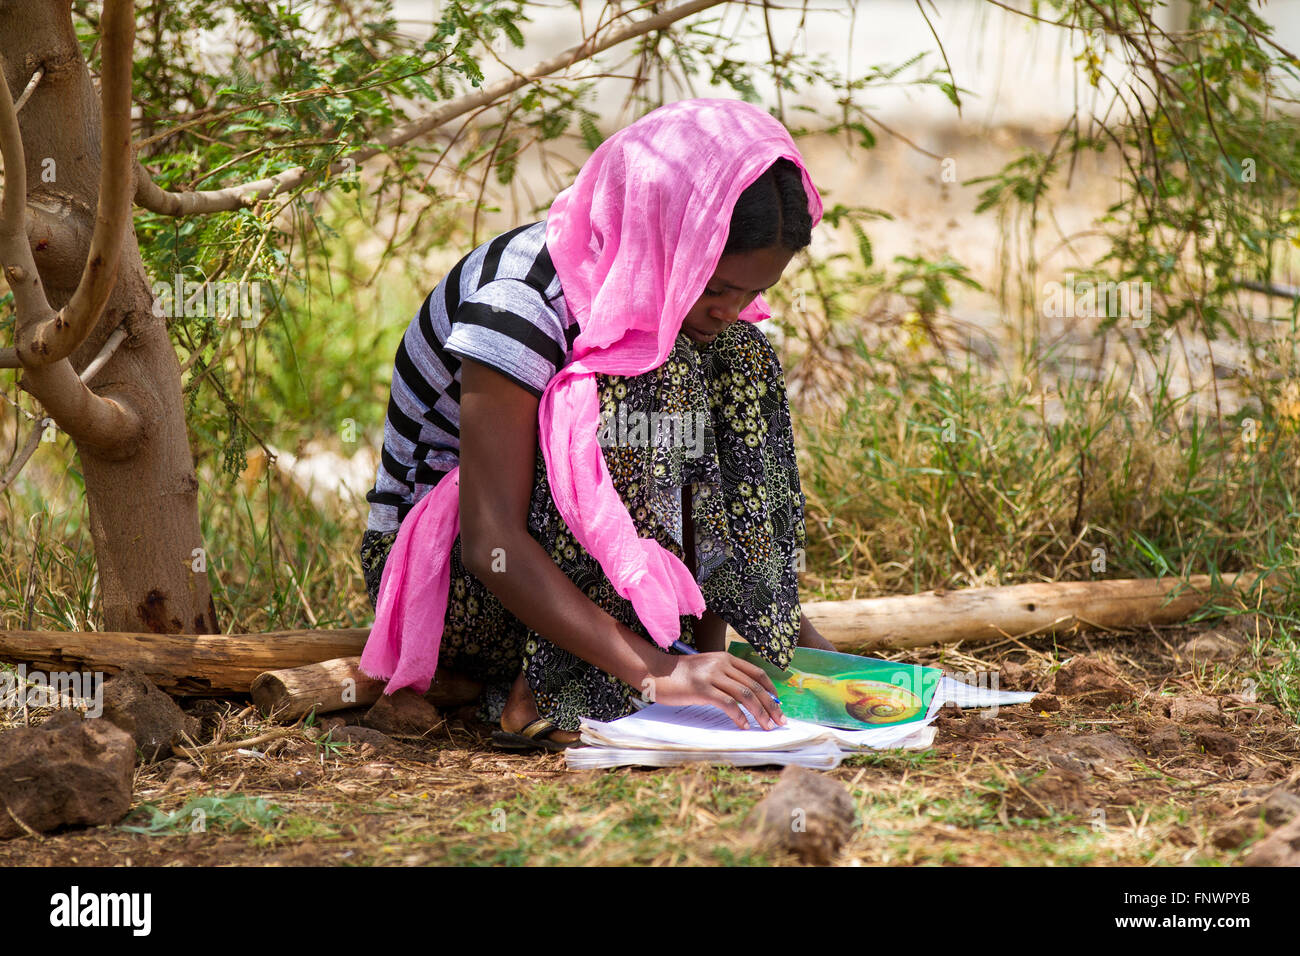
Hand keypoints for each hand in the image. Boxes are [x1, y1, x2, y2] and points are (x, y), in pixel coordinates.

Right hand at [648, 652, 785, 729]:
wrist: (656, 672)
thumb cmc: (682, 675)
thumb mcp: (708, 669)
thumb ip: (725, 676)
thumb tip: (747, 697)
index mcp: (726, 659)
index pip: (757, 673)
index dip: (771, 690)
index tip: (779, 705)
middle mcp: (722, 664)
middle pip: (755, 686)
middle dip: (771, 705)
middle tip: (781, 721)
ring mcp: (712, 675)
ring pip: (745, 695)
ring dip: (759, 713)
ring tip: (767, 727)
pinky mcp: (702, 689)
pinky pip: (727, 704)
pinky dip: (739, 716)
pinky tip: (743, 726)